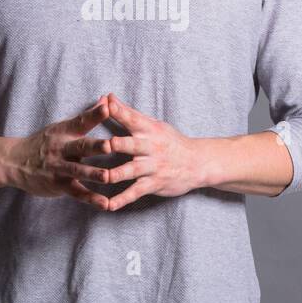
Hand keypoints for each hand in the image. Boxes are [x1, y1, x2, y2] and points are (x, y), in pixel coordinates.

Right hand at [0, 97, 114, 207]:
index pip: (81, 121)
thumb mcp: (62, 127)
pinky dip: (90, 198)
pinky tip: (105, 204)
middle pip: (81, 146)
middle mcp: (62, 148)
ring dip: (93, 174)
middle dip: (96, 146)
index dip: (95, 114)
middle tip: (111, 145)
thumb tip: (107, 99)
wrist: (14, 162)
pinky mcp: (58, 185)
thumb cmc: (45, 143)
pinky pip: (76, 193)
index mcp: (65, 132)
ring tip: (109, 177)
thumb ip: (88, 116)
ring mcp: (59, 168)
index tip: (108, 107)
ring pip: (78, 170)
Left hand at [99, 92, 203, 210]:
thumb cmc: (169, 140)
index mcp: (148, 129)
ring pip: (131, 171)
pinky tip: (109, 206)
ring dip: (116, 174)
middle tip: (104, 144)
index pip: (132, 118)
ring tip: (103, 178)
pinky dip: (123, 200)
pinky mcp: (154, 183)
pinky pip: (136, 192)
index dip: (118, 111)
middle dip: (118, 144)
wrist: (198, 162)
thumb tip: (107, 96)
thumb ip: (127, 112)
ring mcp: (152, 167)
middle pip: (131, 145)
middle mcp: (150, 147)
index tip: (104, 104)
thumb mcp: (152, 123)